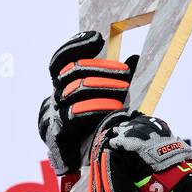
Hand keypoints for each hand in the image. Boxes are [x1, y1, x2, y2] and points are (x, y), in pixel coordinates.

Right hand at [37, 31, 137, 180]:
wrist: (74, 155)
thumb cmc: (91, 120)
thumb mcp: (103, 96)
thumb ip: (115, 77)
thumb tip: (135, 58)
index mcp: (61, 82)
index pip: (60, 58)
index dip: (75, 45)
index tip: (97, 36)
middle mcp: (56, 93)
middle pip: (72, 71)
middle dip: (101, 68)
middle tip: (125, 71)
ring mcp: (57, 111)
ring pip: (77, 90)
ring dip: (104, 87)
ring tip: (126, 88)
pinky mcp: (63, 129)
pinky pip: (78, 114)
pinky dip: (98, 108)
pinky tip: (116, 107)